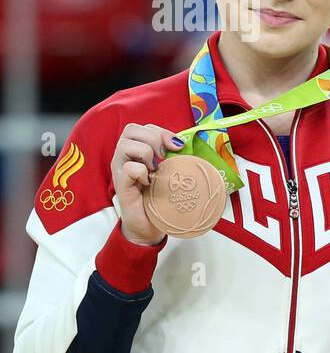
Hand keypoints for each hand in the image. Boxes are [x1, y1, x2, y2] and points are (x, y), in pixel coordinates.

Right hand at [111, 124, 185, 245]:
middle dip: (154, 139)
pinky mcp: (120, 184)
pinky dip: (142, 173)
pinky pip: (128, 168)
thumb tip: (186, 144)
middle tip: (164, 158)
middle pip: (131, 129)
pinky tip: (147, 183)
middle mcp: (124, 157)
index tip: (177, 147)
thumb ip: (173, 157)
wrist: (148, 226)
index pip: (143, 127)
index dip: (162, 132)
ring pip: (125, 144)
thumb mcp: (170, 172)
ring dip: (146, 154)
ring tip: (154, 170)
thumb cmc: (159, 198)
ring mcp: (120, 169)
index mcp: (136, 151)